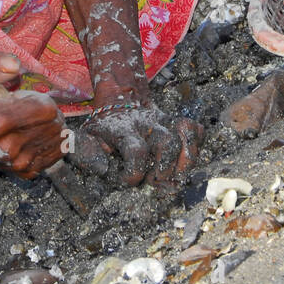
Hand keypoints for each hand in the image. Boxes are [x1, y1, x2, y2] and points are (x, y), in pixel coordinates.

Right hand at [0, 51, 66, 177]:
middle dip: (50, 114)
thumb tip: (14, 64)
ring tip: (33, 122)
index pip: (47, 110)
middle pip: (55, 125)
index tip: (30, 98)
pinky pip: (56, 155)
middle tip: (34, 109)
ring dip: (52, 128)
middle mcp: (9, 147)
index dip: (43, 100)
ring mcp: (18, 163)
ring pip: (58, 140)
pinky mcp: (26, 172)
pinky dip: (52, 143)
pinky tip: (35, 136)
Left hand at [68, 102, 201, 190]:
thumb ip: (87, 155)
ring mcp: (165, 121)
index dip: (135, 172)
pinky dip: (196, 147)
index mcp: (124, 129)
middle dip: (164, 169)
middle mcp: (148, 123)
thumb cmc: (103, 128)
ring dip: (183, 163)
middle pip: (166, 143)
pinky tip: (183, 163)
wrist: (120, 101)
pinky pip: (196, 130)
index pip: (136, 150)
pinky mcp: (177, 121)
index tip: (129, 183)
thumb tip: (103, 169)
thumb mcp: (86, 137)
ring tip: (173, 179)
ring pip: (184, 137)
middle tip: (155, 182)